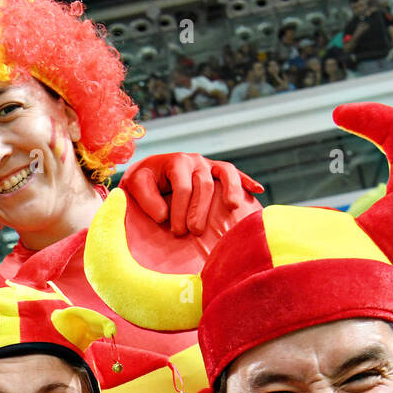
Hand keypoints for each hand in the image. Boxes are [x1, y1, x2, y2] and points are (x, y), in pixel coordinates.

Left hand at [120, 154, 262, 236]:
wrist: (148, 173)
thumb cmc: (141, 183)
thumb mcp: (134, 186)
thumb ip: (146, 199)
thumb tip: (164, 215)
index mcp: (175, 161)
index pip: (182, 187)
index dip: (180, 210)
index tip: (177, 231)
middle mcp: (194, 161)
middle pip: (203, 184)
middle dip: (199, 209)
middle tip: (194, 232)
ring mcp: (208, 165)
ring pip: (225, 173)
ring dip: (231, 190)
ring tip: (233, 207)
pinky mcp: (217, 172)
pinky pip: (235, 174)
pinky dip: (247, 181)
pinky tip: (257, 190)